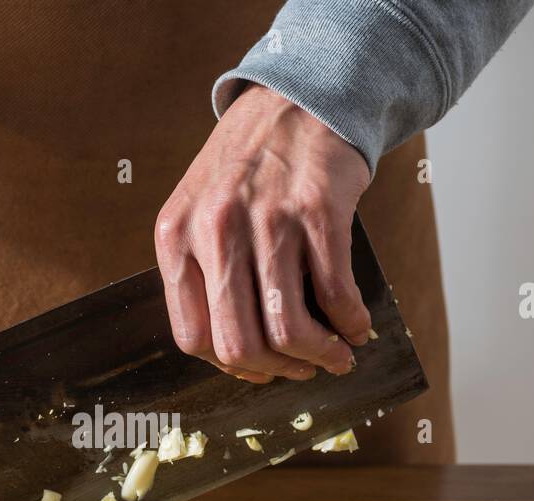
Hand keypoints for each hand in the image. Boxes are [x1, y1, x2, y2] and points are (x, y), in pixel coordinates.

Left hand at [155, 84, 372, 382]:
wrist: (297, 98)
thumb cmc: (249, 165)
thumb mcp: (200, 212)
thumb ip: (205, 272)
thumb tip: (240, 353)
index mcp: (176, 238)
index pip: (192, 338)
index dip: (231, 367)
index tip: (259, 368)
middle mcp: (215, 231)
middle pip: (239, 345)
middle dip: (277, 370)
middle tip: (302, 369)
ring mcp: (267, 222)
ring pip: (288, 330)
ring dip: (320, 355)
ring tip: (337, 355)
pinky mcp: (317, 212)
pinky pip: (335, 294)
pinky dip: (351, 323)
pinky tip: (357, 324)